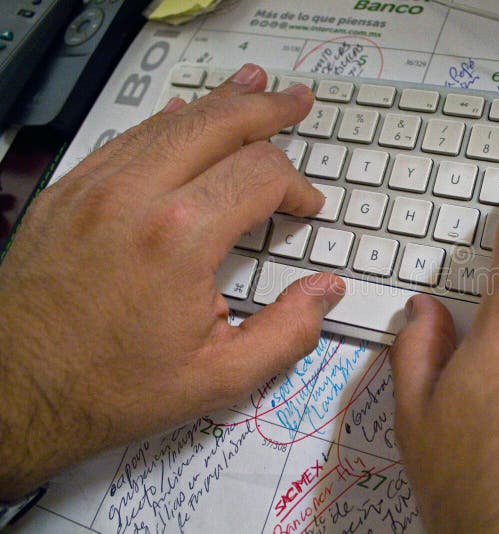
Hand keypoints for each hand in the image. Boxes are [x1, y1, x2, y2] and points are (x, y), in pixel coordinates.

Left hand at [0, 64, 342, 499]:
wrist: (12, 391)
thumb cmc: (111, 388)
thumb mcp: (217, 380)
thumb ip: (286, 333)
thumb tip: (327, 291)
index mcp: (179, 239)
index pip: (260, 173)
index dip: (296, 186)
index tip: (305, 208)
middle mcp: (134, 195)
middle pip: (218, 122)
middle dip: (267, 110)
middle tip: (296, 101)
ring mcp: (94, 186)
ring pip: (172, 120)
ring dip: (220, 104)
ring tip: (254, 88)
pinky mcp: (68, 191)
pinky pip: (128, 137)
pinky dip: (167, 121)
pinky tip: (185, 113)